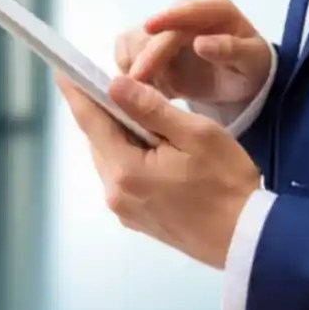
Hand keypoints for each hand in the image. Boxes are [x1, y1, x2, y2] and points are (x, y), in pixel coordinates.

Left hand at [56, 73, 260, 268]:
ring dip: (122, 134)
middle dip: (106, 111)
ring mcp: (125, 209)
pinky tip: (156, 149)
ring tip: (148, 119)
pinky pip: (123, 176)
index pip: (90, 121)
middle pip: (99, 139)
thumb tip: (114, 85)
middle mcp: (116, 192)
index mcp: (126, 170)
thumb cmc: (228, 184)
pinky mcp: (137, 218)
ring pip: (111, 157)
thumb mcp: (196, 134)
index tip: (61, 70)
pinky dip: (131, 156)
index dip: (75, 92)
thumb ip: (151, 109)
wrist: (247, 239)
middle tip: (119, 86)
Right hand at [115, 0, 272, 106]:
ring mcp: (164, 28)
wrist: (236, 79)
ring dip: (135, 65)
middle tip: (138, 82)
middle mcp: (185, 13)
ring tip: (147, 92)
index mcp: (215, 9)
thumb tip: (200, 43)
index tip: (150, 27)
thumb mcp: (252, 60)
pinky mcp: (149, 43)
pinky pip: (127, 51)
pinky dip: (129, 69)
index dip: (168, 16)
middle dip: (147, 56)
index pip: (188, 9)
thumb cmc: (248, 66)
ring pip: (136, 39)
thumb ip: (231, 50)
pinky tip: (144, 88)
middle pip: (158, 31)